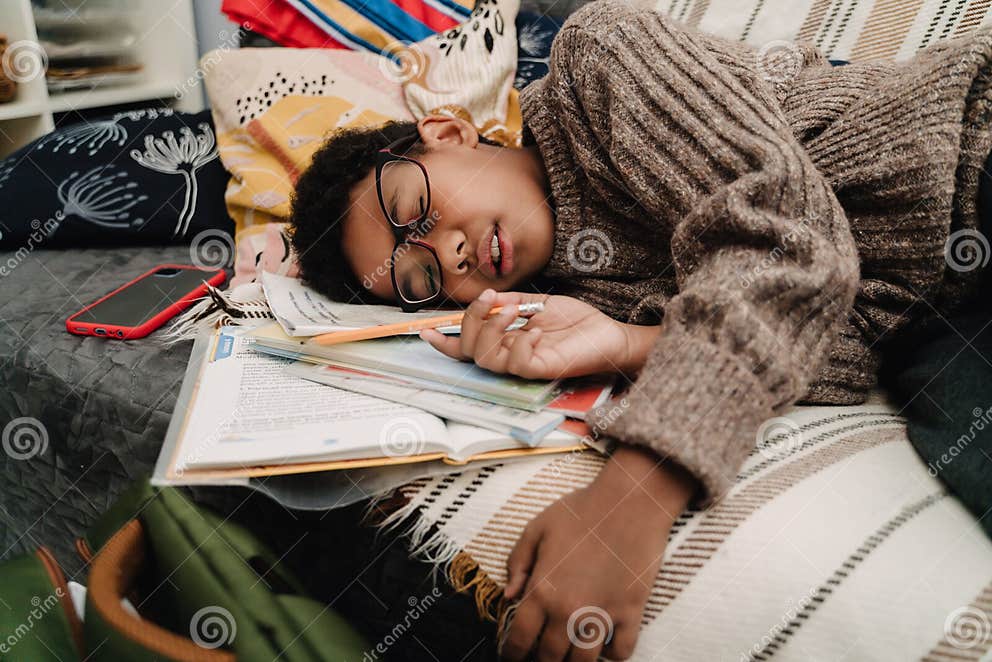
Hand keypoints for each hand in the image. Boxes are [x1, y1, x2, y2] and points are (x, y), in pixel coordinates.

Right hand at [420, 289, 659, 379]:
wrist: (609, 334)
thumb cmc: (577, 322)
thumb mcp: (538, 304)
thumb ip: (511, 301)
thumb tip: (487, 298)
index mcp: (506, 341)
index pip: (468, 347)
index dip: (445, 342)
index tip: (426, 330)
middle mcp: (510, 357)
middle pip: (471, 350)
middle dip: (473, 321)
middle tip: (494, 300)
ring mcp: (524, 368)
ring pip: (487, 358)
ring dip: (494, 328)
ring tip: (517, 310)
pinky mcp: (541, 373)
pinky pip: (516, 364)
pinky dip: (521, 343)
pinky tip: (536, 331)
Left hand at [499, 446, 695, 660]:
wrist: (629, 501)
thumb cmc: (581, 509)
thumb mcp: (537, 528)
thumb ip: (517, 563)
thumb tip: (509, 595)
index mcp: (542, 590)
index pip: (520, 640)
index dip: (512, 654)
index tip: (511, 656)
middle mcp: (569, 610)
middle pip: (549, 658)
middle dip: (540, 661)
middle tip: (539, 655)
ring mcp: (602, 614)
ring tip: (568, 655)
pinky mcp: (631, 612)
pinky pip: (621, 652)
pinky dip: (612, 654)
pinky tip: (604, 643)